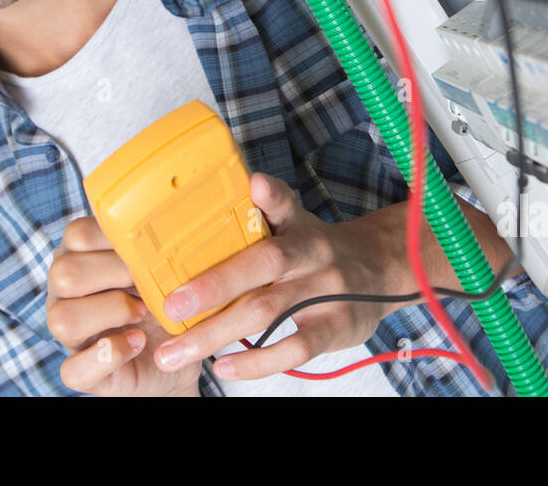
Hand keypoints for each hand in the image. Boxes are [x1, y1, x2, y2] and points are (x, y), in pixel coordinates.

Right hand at [47, 216, 200, 395]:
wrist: (179, 352)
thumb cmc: (166, 298)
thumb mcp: (163, 264)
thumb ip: (155, 243)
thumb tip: (171, 218)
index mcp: (82, 257)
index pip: (77, 234)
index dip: (112, 240)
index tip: (145, 251)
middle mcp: (66, 293)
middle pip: (64, 274)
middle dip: (113, 276)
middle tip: (145, 283)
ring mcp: (70, 334)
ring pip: (61, 319)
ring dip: (110, 313)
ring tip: (142, 314)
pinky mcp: (81, 371)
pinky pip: (73, 369)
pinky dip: (110, 354)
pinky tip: (137, 343)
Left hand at [152, 172, 402, 381]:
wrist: (379, 272)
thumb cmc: (318, 248)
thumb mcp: (298, 221)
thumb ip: (271, 207)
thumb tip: (252, 181)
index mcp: (299, 227)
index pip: (284, 205)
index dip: (270, 194)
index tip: (255, 184)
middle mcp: (312, 255)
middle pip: (263, 265)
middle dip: (212, 287)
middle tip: (169, 306)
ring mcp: (325, 293)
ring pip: (267, 312)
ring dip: (217, 334)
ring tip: (176, 352)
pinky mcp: (336, 327)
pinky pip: (294, 348)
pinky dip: (256, 361)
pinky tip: (224, 367)